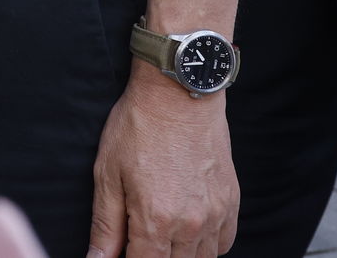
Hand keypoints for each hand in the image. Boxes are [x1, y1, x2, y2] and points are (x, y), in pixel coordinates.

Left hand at [87, 67, 238, 257]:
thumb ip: (105, 226)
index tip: (124, 251)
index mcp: (155, 220)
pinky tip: (188, 229)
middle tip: (139, 236)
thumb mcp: (107, 174)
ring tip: (161, 232)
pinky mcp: (231, 202)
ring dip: (180, 254)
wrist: (178, 94)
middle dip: (154, 256)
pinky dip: (207, 245)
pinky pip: (224, 242)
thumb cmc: (138, 127)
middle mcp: (190, 224)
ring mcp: (216, 214)